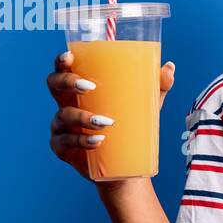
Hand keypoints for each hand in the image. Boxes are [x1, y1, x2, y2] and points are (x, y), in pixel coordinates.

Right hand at [47, 49, 175, 182]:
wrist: (125, 167)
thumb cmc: (130, 128)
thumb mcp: (146, 106)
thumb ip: (157, 87)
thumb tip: (169, 67)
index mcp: (80, 89)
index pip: (64, 69)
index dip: (62, 61)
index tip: (71, 56)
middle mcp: (66, 104)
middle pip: (54, 85)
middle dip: (67, 82)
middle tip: (90, 87)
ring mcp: (62, 127)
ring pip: (63, 116)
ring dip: (83, 117)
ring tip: (106, 122)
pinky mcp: (63, 148)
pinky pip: (65, 142)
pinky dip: (81, 141)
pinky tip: (98, 141)